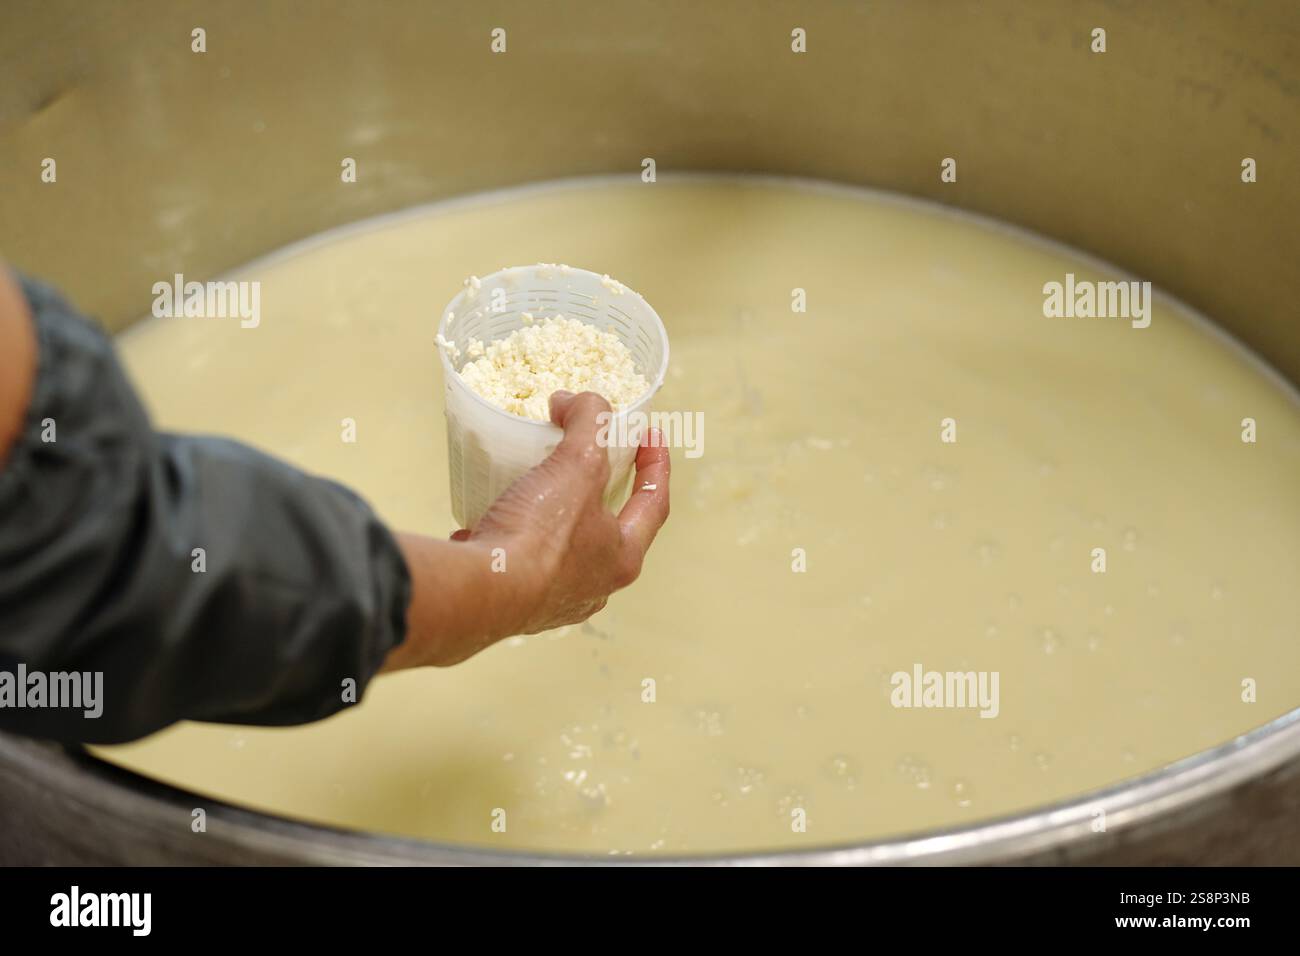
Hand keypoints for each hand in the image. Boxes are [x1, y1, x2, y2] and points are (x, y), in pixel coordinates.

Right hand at [385, 390, 669, 668]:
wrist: (479, 594)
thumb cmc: (540, 535)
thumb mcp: (577, 463)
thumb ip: (590, 423)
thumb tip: (581, 402)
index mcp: (623, 556)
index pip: (654, 503)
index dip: (656, 465)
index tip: (650, 435)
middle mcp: (594, 586)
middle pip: (607, 530)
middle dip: (598, 492)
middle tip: (587, 461)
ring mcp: (554, 601)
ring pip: (560, 552)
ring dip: (550, 521)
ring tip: (533, 490)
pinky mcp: (513, 607)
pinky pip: (514, 566)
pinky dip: (505, 541)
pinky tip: (484, 526)